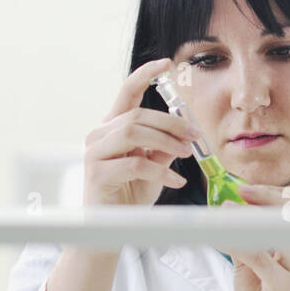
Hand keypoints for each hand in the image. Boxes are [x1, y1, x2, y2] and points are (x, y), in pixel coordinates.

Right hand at [81, 57, 198, 206]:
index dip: (145, 75)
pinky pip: (135, 165)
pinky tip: (177, 180)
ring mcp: (94, 153)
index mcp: (112, 128)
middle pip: (137, 116)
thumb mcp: (153, 167)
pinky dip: (161, 172)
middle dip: (171, 123)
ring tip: (187, 153)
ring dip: (166, 141)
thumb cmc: (129, 194)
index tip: (166, 64)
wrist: (109, 226)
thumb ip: (164, 147)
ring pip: (134, 133)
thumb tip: (185, 131)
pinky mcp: (97, 173)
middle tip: (195, 136)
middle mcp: (99, 135)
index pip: (127, 93)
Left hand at [222, 183, 289, 290]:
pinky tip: (218, 237)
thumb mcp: (254, 265)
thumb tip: (228, 211)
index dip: (272, 192)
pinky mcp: (283, 287)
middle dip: (264, 196)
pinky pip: (258, 256)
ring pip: (276, 230)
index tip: (244, 188)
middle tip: (237, 192)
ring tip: (221, 213)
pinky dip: (236, 242)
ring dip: (246, 218)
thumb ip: (248, 240)